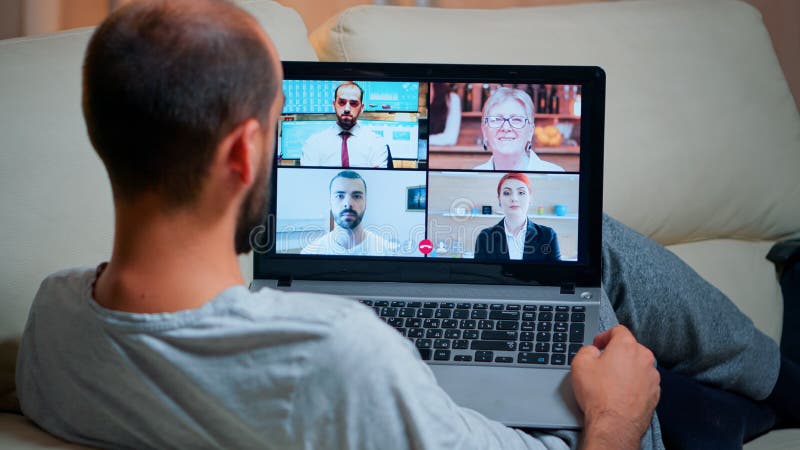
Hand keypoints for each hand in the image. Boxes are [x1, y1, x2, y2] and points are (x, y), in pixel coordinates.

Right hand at [571, 325, 659, 449]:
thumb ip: (586, 350)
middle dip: (616, 353)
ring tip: (611, 382)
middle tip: (602, 364)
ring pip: (637, 366)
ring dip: (626, 369)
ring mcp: (652, 377)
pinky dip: (633, 384)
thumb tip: (593, 351)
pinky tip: (620, 394)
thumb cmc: (598, 394)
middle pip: (630, 348)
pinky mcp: (655, 394)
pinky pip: (642, 382)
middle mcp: (644, 358)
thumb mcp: (580, 364)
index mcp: (627, 346)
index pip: (618, 330)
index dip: (605, 335)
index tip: (598, 345)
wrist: (614, 424)